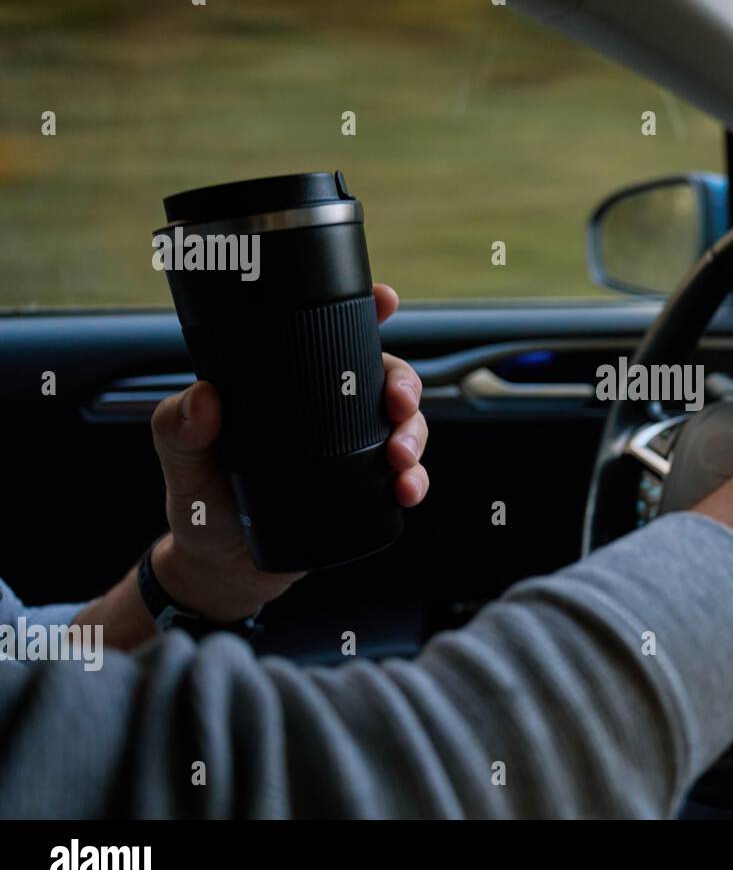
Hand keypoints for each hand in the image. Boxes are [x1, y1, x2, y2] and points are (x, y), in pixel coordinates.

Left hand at [147, 283, 427, 621]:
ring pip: (405, 426)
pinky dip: (417, 481)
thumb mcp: (181, 463)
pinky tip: (407, 491)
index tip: (388, 301)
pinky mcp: (367, 490)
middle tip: (398, 405)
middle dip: (405, 385)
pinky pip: (407, 476)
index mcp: (289, 388)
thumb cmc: (200, 504)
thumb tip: (205, 398)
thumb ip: (179, 429)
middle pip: (384, 379)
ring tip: (401, 459)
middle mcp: (328, 413)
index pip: (332, 339)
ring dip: (416, 435)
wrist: (222, 569)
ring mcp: (352, 450)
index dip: (367, 314)